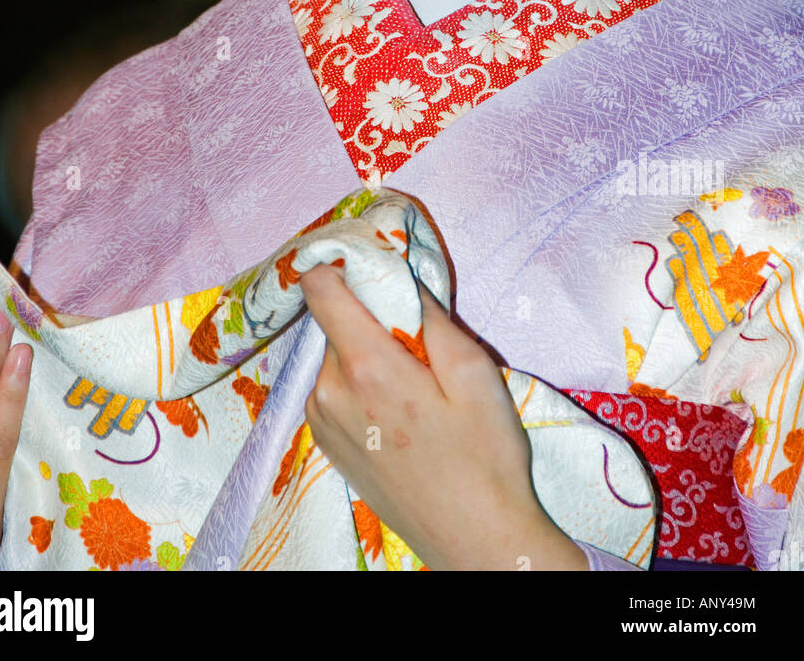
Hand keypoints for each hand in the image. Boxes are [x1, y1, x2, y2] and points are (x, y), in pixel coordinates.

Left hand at [299, 265, 587, 570]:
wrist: (475, 542)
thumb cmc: (484, 458)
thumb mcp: (475, 372)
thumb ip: (430, 315)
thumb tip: (398, 276)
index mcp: (365, 367)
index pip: (319, 287)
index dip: (341, 264)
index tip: (372, 261)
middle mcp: (329, 391)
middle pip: (335, 320)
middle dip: (373, 317)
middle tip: (421, 342)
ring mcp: (322, 422)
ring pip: (337, 355)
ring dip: (369, 352)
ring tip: (418, 386)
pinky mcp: (327, 444)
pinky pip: (335, 388)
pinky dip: (361, 383)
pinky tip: (402, 412)